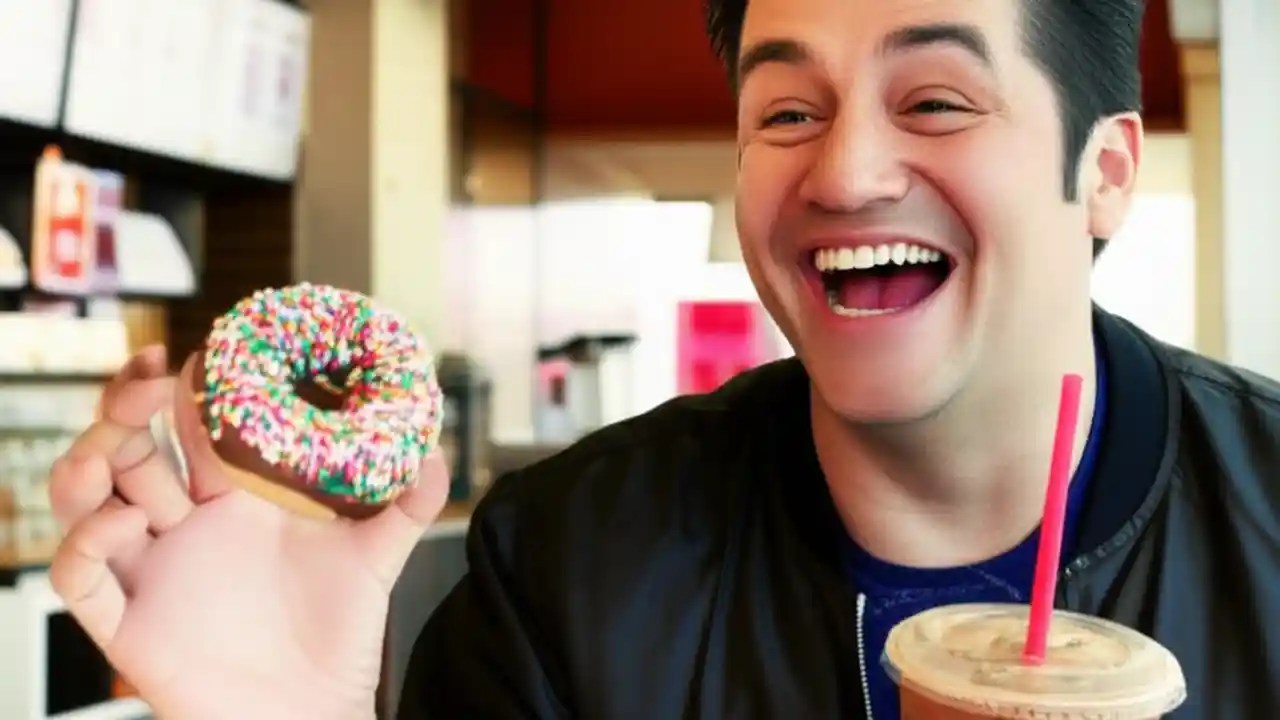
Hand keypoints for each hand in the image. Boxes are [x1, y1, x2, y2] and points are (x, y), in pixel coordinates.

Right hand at [48, 346, 450, 719]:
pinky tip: (126, 522)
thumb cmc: (336, 634)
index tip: (196, 352)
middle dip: (123, 407)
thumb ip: (406, 504)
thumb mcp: (375, 558)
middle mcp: (183, 527)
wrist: (315, 712)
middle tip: (147, 381)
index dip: (180, 385)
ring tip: (120, 443)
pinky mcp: (131, 623)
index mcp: (231, 499)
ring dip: (87, 463)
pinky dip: (87, 542)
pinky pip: (79, 577)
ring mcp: (153, 571)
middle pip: (126, 449)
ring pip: (83, 501)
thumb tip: (436, 453)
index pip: (189, 427)